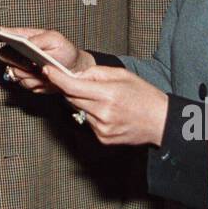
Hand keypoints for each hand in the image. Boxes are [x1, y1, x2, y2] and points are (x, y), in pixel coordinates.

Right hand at [0, 27, 89, 93]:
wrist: (75, 72)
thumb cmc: (65, 51)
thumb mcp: (55, 40)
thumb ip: (38, 40)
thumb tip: (25, 43)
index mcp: (25, 37)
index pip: (4, 33)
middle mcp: (19, 52)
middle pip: (4, 56)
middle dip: (17, 61)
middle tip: (31, 63)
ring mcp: (21, 67)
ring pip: (14, 73)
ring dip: (29, 74)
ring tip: (43, 71)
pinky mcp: (27, 81)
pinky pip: (24, 84)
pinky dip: (36, 83)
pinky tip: (45, 79)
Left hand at [40, 62, 169, 145]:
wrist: (160, 122)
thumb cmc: (143, 95)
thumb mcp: (122, 75)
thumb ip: (96, 73)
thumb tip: (75, 74)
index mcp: (108, 94)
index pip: (73, 86)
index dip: (57, 78)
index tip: (47, 70)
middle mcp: (102, 113)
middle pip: (72, 98)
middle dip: (72, 89)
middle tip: (81, 83)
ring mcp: (101, 128)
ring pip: (79, 110)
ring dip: (84, 102)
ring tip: (104, 100)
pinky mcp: (102, 138)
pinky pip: (87, 122)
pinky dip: (92, 115)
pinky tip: (108, 113)